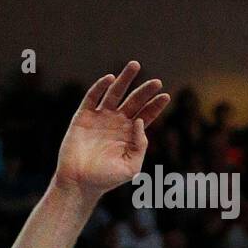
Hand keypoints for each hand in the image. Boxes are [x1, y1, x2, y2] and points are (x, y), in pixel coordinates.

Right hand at [54, 62, 169, 199]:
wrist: (81, 182)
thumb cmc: (107, 178)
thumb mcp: (131, 165)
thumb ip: (140, 145)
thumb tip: (141, 121)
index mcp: (130, 134)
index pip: (147, 115)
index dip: (156, 105)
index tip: (166, 96)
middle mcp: (117, 123)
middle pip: (134, 101)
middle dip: (145, 90)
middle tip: (157, 81)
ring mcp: (100, 118)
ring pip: (114, 94)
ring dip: (124, 80)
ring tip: (135, 66)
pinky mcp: (83, 117)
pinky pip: (92, 98)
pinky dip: (100, 87)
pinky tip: (110, 79)